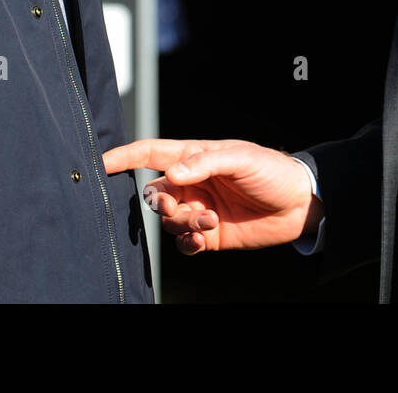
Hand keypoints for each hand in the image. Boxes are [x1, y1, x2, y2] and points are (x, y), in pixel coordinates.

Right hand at [103, 138, 322, 254]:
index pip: (149, 154)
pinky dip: (186, 243)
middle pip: (155, 195)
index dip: (123, 157)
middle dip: (163, 205)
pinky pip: (182, 243)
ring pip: (168, 222)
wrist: (298, 203)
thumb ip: (204, 163)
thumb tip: (171, 173)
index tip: (99, 162)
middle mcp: (191, 183)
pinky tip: (202, 239)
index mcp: (194, 157)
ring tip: (210, 221)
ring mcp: (197, 209)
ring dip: (183, 224)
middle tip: (185, 208)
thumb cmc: (270, 170)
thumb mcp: (240, 158)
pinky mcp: (207, 234)